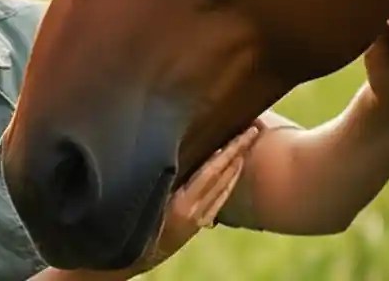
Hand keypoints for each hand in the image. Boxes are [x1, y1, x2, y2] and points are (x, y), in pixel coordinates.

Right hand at [130, 125, 259, 271]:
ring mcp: (200, 220)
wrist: (139, 257)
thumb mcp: (149, 200)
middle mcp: (196, 212)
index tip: (242, 134)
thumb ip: (164, 181)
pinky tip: (231, 174)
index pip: (212, 171)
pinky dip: (228, 183)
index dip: (228, 152)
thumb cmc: (137, 224)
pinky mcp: (199, 224)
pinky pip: (220, 200)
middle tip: (251, 132)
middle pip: (223, 177)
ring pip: (224, 189)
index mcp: (183, 204)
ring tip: (244, 147)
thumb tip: (174, 157)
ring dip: (236, 167)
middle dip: (238, 153)